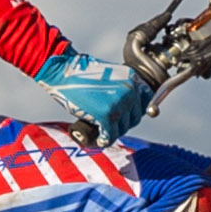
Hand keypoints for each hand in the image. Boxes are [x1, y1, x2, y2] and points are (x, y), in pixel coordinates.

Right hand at [34, 49, 150, 142]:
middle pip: (135, 118)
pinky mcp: (107, 115)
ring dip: (113, 133)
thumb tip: (122, 108)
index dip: (136, 111)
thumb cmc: (80, 73)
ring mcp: (120, 104)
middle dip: (123, 124)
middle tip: (112, 126)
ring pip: (122, 128)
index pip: (147, 100)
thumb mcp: (109, 75)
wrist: (63, 71)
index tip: (127, 116)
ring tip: (103, 133)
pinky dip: (104, 140)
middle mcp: (130, 91)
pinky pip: (110, 135)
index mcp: (133, 78)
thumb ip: (120, 89)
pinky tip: (99, 140)